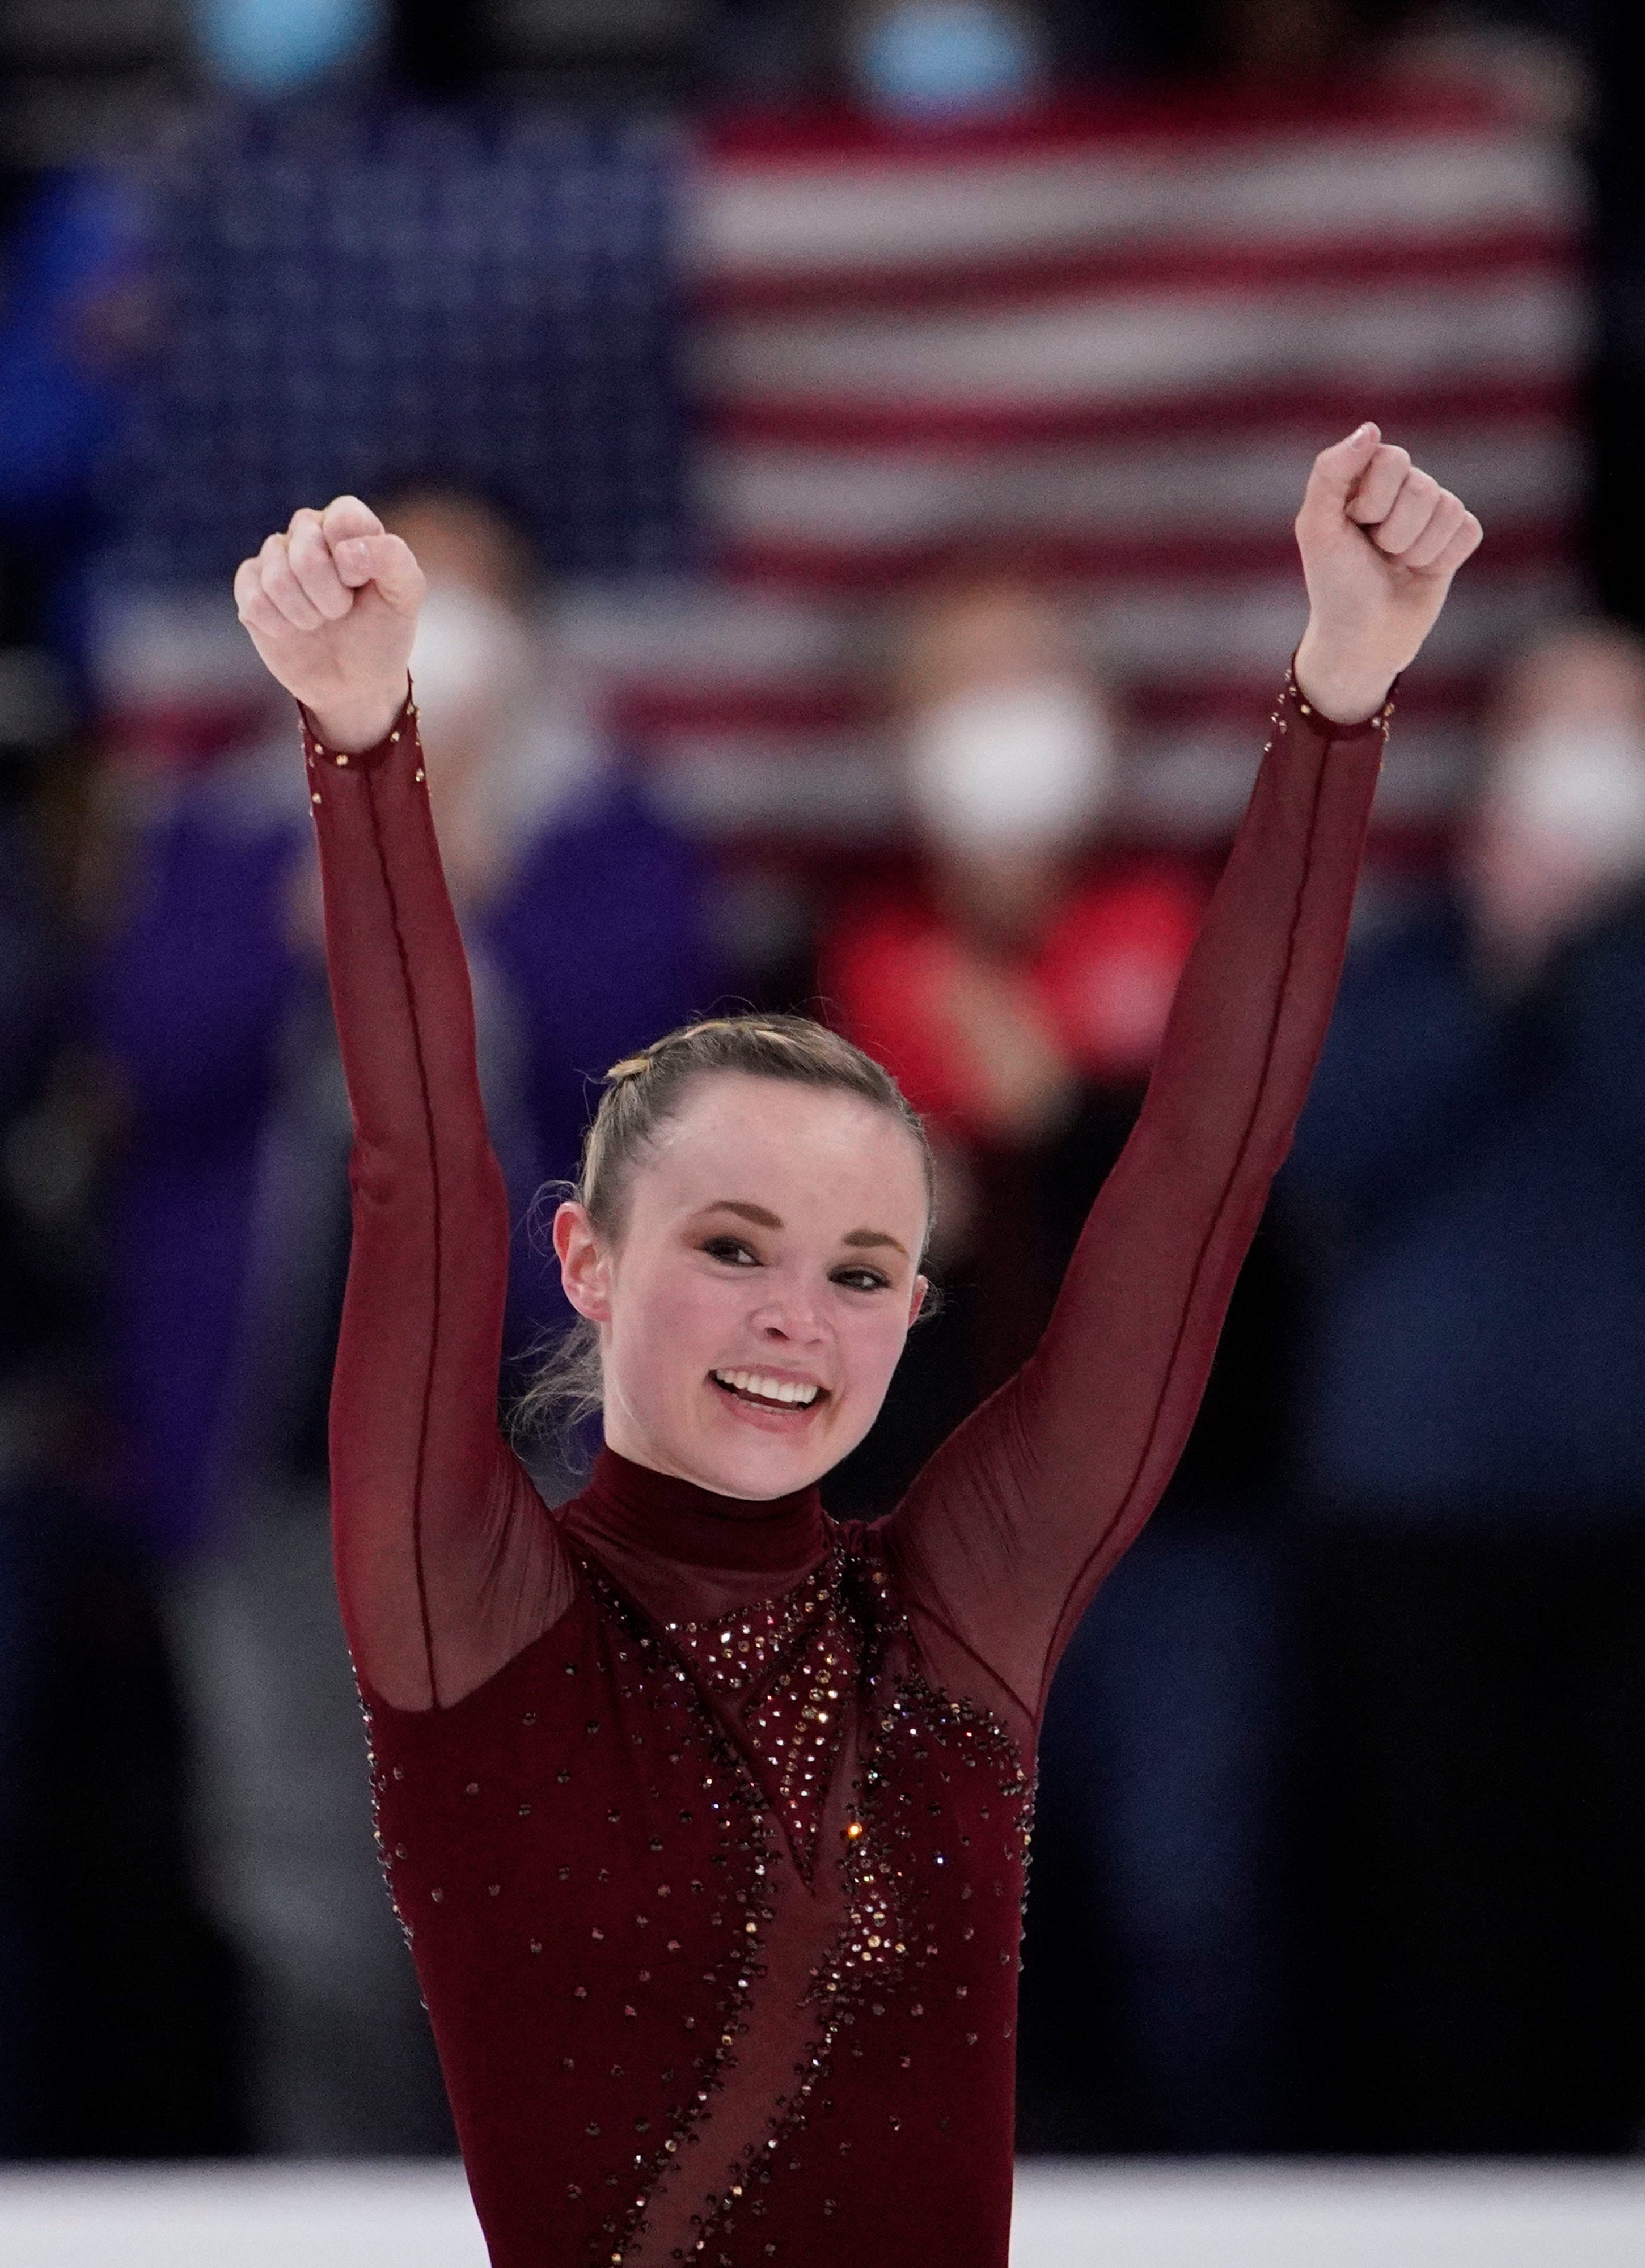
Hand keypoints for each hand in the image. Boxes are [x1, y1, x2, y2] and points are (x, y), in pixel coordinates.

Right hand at [234, 495, 425, 751]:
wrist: (355, 681)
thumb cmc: (382, 631)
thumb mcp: (405, 596)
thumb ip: (393, 559)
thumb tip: (346, 552)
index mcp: (346, 523)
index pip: (341, 517)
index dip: (353, 561)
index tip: (362, 583)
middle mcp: (307, 531)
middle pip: (305, 552)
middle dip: (331, 597)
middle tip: (342, 611)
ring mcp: (274, 557)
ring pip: (277, 578)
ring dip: (306, 615)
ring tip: (320, 621)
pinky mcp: (249, 586)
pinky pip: (253, 601)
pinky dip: (280, 626)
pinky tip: (293, 630)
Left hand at [1292, 424, 1482, 724]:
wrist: (1362, 639)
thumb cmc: (1334, 584)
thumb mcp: (1317, 528)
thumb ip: (1331, 473)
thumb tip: (1371, 428)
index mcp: (1365, 476)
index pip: (1392, 459)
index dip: (1375, 500)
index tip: (1355, 526)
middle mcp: (1400, 487)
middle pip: (1423, 487)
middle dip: (1395, 532)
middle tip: (1376, 553)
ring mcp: (1431, 511)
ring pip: (1448, 509)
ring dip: (1417, 550)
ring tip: (1395, 565)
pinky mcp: (1455, 537)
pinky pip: (1467, 530)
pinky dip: (1442, 559)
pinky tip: (1420, 572)